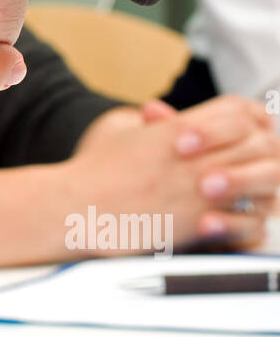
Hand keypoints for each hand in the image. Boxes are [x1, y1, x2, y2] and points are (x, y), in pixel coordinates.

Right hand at [71, 95, 279, 247]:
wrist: (77, 207)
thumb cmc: (94, 171)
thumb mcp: (124, 132)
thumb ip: (153, 124)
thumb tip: (162, 116)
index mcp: (179, 129)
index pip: (239, 112)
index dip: (247, 121)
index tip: (243, 134)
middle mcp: (196, 158)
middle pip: (260, 144)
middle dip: (264, 152)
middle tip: (255, 162)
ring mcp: (200, 191)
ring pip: (263, 182)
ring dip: (263, 186)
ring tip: (252, 193)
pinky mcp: (199, 224)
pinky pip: (249, 222)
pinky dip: (252, 222)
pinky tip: (242, 219)